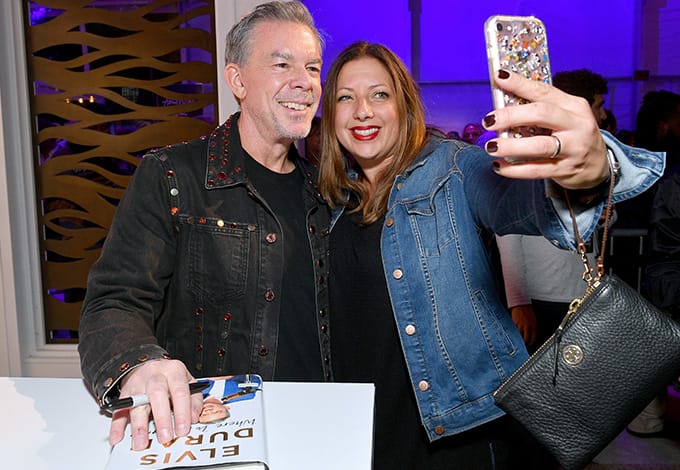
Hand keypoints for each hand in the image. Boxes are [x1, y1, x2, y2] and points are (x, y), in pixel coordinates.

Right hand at [108, 359, 203, 449]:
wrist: (150, 367)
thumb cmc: (170, 378)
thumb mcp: (188, 382)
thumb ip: (194, 399)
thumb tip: (194, 417)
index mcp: (174, 371)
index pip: (179, 391)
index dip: (182, 411)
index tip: (183, 429)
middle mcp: (155, 375)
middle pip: (157, 394)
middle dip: (161, 418)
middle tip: (165, 437)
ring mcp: (138, 384)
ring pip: (136, 404)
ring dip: (139, 426)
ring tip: (141, 443)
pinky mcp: (125, 394)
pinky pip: (119, 409)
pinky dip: (116, 425)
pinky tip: (117, 437)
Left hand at [482, 70, 609, 189]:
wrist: (599, 166)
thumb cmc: (573, 136)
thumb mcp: (565, 116)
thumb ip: (540, 110)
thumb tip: (503, 105)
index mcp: (573, 106)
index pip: (544, 91)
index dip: (520, 84)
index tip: (500, 77)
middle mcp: (576, 125)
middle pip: (542, 114)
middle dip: (512, 116)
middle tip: (489, 121)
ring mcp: (574, 148)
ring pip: (540, 146)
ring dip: (511, 146)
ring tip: (491, 146)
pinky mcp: (566, 170)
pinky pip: (537, 170)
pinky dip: (515, 170)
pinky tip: (499, 167)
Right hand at [511, 304, 537, 345]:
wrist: (521, 304)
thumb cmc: (527, 310)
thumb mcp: (533, 320)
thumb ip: (532, 328)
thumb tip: (530, 334)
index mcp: (534, 326)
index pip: (533, 338)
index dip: (531, 342)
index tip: (530, 343)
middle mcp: (528, 327)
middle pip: (526, 339)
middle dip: (524, 342)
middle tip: (523, 342)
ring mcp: (521, 326)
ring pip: (519, 336)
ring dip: (518, 338)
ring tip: (518, 338)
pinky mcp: (514, 324)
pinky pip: (514, 331)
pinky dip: (514, 333)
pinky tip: (514, 333)